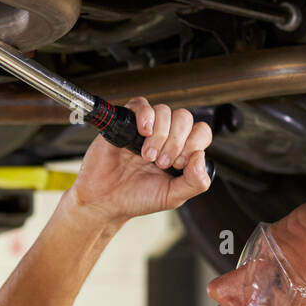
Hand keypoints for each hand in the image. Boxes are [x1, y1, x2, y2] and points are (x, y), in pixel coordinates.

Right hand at [68, 97, 211, 223]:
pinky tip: (142, 133)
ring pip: (164, 111)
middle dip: (176, 142)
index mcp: (180, 151)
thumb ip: (196, 182)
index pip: (200, 132)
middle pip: (184, 118)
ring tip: (146, 156)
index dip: (194, 144)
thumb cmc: (136, 197)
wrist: (105, 201)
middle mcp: (165, 136)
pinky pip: (141, 104)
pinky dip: (145, 116)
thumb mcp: (173, 196)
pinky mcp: (126, 123)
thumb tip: (201, 157)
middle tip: (161, 163)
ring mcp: (146, 128)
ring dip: (159, 135)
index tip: (179, 164)